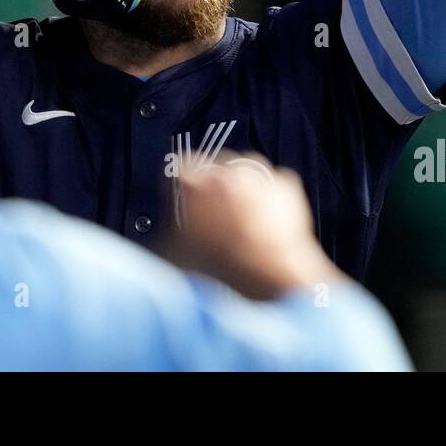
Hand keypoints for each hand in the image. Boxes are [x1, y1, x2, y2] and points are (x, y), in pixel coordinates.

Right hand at [167, 156, 341, 300]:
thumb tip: (160, 244)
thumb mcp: (174, 257)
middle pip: (214, 169)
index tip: (186, 198)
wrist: (268, 276)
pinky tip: (266, 220)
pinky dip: (271, 196)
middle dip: (214, 188)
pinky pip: (274, 183)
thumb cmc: (224, 267)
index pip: (181, 170)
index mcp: (193, 182)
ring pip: (246, 171)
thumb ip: (165, 239)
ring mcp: (256, 174)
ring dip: (243, 188)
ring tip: (243, 218)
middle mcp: (224, 171)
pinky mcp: (285, 183)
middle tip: (215, 216)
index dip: (183, 187)